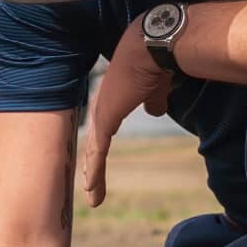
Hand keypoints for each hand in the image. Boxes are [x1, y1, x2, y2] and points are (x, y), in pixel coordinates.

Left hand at [80, 22, 171, 208]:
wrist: (152, 49)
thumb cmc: (156, 62)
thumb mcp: (156, 88)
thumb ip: (154, 101)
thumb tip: (155, 111)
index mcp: (112, 98)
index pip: (103, 128)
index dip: (99, 147)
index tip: (97, 161)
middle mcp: (102, 106)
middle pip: (94, 143)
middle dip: (91, 165)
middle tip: (90, 186)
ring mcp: (101, 113)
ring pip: (93, 152)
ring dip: (94, 176)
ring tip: (92, 197)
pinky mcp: (105, 120)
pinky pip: (97, 153)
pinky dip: (95, 172)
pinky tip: (92, 189)